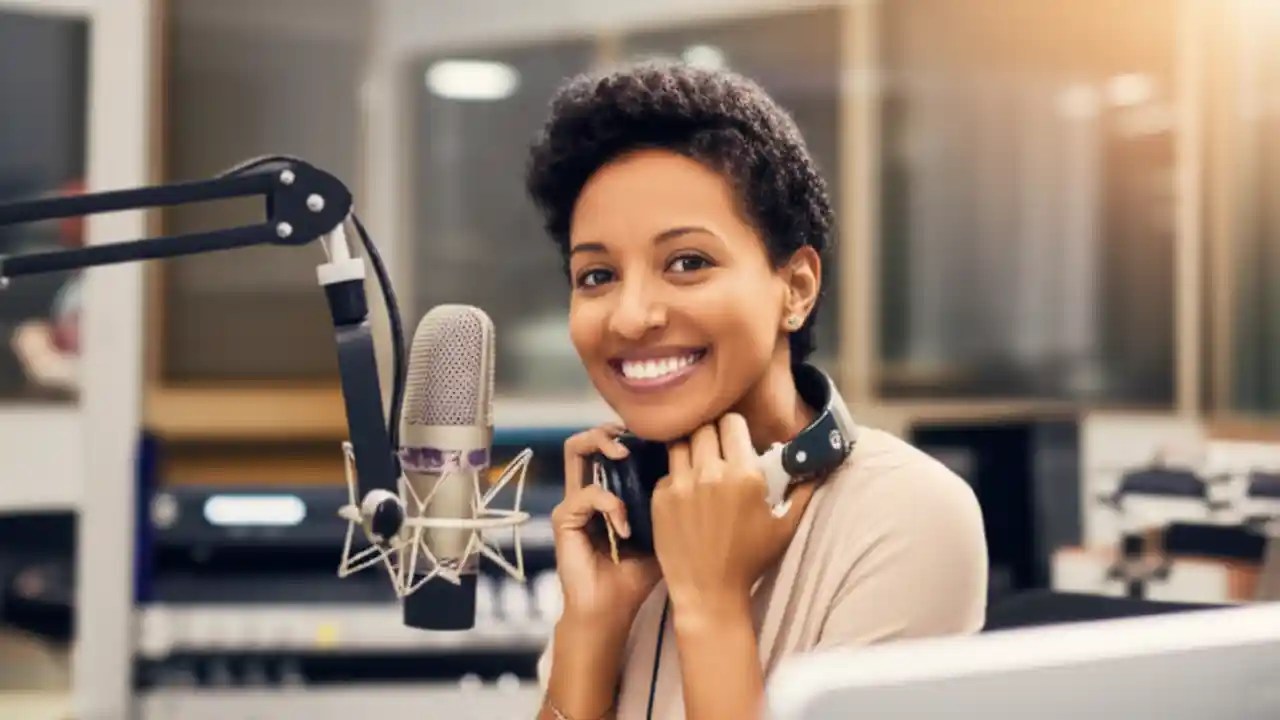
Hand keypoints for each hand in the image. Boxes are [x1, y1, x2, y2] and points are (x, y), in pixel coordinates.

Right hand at [551, 423, 661, 627]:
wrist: (611, 611)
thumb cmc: (638, 576)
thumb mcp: (663, 531)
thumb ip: (672, 502)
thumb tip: (702, 471)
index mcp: (610, 491)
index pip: (613, 446)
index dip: (633, 434)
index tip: (659, 434)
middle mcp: (588, 491)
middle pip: (590, 436)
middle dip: (612, 429)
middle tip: (635, 436)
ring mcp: (573, 503)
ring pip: (576, 450)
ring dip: (602, 445)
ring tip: (625, 455)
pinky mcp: (564, 519)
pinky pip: (588, 494)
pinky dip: (611, 506)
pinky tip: (626, 529)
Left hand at [651, 414, 808, 618]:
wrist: (709, 592)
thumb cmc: (751, 560)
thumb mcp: (784, 527)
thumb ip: (802, 492)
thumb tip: (817, 467)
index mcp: (745, 474)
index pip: (732, 423)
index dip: (734, 427)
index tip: (735, 437)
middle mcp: (711, 472)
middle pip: (704, 426)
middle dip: (711, 433)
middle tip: (716, 448)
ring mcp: (681, 484)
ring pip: (680, 443)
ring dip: (690, 448)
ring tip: (696, 463)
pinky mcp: (659, 497)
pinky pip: (666, 471)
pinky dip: (675, 475)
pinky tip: (684, 491)